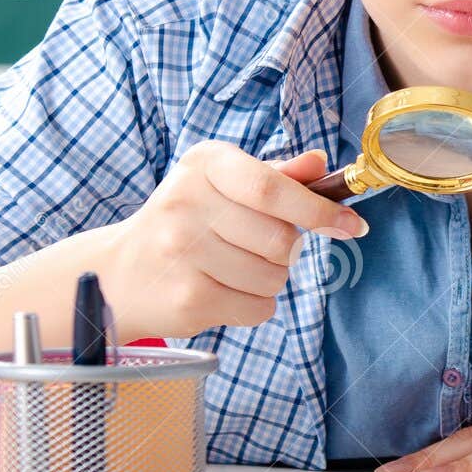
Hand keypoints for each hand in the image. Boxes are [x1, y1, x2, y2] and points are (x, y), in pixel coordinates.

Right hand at [93, 142, 368, 339]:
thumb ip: (274, 176)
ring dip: (268, 280)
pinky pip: (258, 308)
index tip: (353, 226)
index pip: (274, 189)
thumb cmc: (183, 223)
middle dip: (286, 251)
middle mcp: (187, 203)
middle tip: (257, 248)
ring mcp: (184, 252)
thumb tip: (319, 163)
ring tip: (231, 269)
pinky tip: (221, 290)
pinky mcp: (188, 297)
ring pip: (274, 278)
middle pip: (281, 239)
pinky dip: (252, 305)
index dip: (320, 211)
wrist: (118, 274)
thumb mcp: (221, 185)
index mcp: (203, 165)